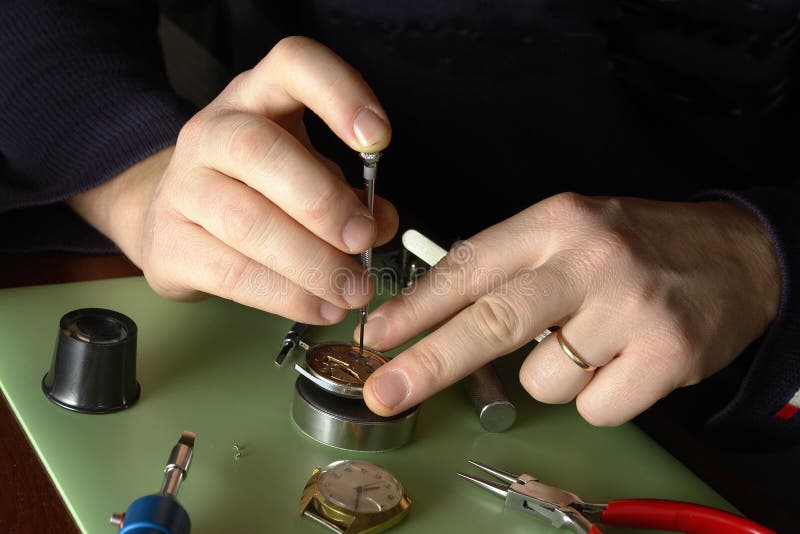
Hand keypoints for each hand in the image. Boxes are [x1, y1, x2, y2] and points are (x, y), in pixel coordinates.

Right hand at [68, 37, 396, 323]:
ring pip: (244, 220)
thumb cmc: (258, 190)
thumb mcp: (310, 175)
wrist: (176, 220)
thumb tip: (381, 224)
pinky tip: (319, 306)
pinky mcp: (169, 243)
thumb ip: (353, 194)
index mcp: (258, 98)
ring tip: (351, 290)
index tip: (377, 140)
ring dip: (309, 262)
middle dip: (321, 202)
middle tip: (362, 241)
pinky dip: (283, 296)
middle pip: (258, 151)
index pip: (292, 64)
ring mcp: (183, 187)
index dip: (337, 93)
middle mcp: (212, 132)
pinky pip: (229, 272)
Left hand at [357, 193, 779, 424]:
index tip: (378, 333)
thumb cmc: (637, 246)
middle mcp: (590, 259)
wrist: (739, 254)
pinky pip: (594, 407)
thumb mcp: (572, 230)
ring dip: (552, 376)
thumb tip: (439, 311)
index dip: (417, 306)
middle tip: (386, 390)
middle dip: (429, 363)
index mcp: (556, 223)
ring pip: (543, 379)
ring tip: (590, 343)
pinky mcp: (666, 354)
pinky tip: (623, 364)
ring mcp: (630, 308)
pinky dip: (598, 397)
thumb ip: (512, 264)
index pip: (470, 266)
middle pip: (492, 321)